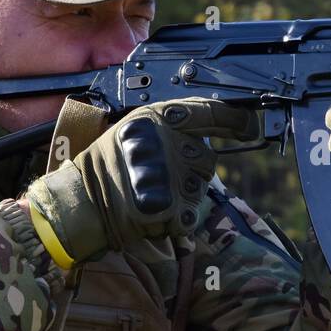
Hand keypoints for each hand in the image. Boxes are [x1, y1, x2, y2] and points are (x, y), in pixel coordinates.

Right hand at [26, 98, 259, 263]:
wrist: (79, 203)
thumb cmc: (102, 167)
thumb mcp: (132, 130)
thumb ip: (168, 127)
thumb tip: (205, 130)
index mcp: (157, 118)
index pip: (210, 112)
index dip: (236, 120)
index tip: (251, 126)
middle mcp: (170, 142)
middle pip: (206, 159)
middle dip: (190, 171)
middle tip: (158, 178)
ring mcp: (174, 176)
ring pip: (199, 187)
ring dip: (182, 195)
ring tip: (148, 194)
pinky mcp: (176, 207)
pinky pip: (190, 214)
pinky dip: (176, 218)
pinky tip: (151, 212)